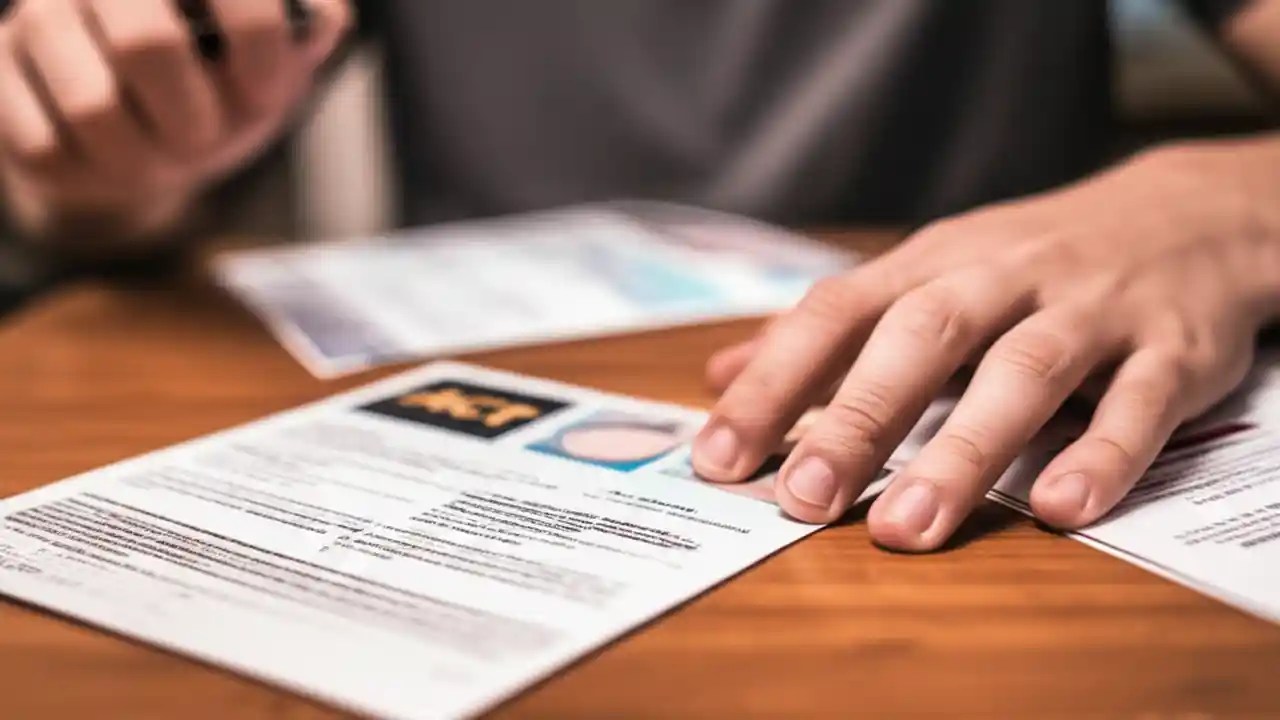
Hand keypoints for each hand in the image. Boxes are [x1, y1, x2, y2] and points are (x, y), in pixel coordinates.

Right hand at [0, 0, 349, 245]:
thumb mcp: (281, 61)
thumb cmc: (222, 89)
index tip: (264, 93)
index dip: (260, 53)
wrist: (149, 138)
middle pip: (148, 45)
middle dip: (195, 120)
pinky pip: (46, 149)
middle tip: (203, 139)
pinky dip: (97, 177)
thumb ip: (308, 31)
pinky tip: (109, 159)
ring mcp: (37, 18)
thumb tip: (321, 21)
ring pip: (92, 108)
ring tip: (158, 154)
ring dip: (144, 159)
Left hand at [693, 138, 1279, 550]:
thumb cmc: (1026, 262)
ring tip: (906, 528)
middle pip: (922, 339)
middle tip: (799, 500)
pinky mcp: (1172, 349)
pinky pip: (1140, 403)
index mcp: (931, 265)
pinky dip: (1102, 453)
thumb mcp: (924, 274)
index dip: (774, 383)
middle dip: (857, 419)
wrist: (1188, 214)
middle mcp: (1003, 278)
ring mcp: (1091, 309)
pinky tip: (1058, 508)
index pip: (836, 314)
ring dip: (962, 452)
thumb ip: (827, 331)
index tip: (717, 456)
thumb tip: (720, 374)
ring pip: (1023, 372)